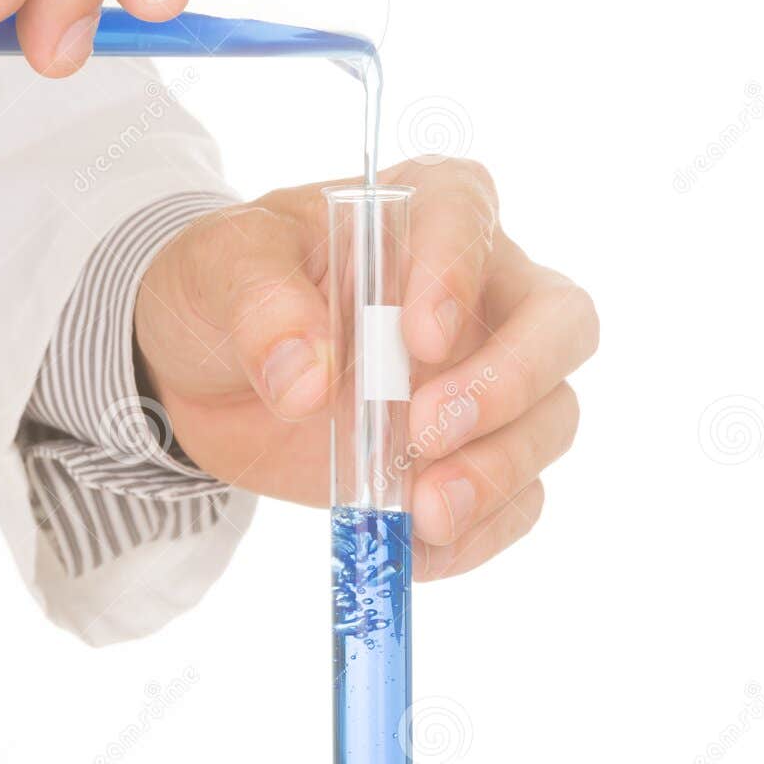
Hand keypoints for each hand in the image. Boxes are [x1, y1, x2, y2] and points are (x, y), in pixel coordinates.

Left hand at [135, 156, 598, 579]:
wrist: (203, 372)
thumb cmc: (225, 289)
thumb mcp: (217, 269)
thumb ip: (259, 306)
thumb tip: (306, 379)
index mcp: (421, 213)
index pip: (468, 217)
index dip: (457, 273)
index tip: (418, 336)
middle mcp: (481, 290)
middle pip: (559, 324)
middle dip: (510, 382)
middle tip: (430, 429)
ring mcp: (488, 378)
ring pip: (551, 418)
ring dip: (498, 471)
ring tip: (424, 511)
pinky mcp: (471, 456)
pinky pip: (516, 499)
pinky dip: (478, 533)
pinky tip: (418, 549)